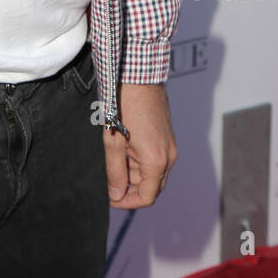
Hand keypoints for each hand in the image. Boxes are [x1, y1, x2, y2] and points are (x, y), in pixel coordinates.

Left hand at [103, 82, 176, 208]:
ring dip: (132, 170)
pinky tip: (122, 145)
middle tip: (108, 178)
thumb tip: (116, 195)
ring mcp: (169, 145)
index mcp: (157, 161)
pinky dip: (138, 159)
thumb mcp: (112, 141)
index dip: (127, 201)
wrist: (137, 75)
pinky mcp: (166, 135)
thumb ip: (114, 171)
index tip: (110, 197)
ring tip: (113, 154)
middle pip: (151, 186)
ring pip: (152, 171)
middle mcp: (169, 156)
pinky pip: (154, 157)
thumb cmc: (122, 105)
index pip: (147, 197)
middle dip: (129, 186)